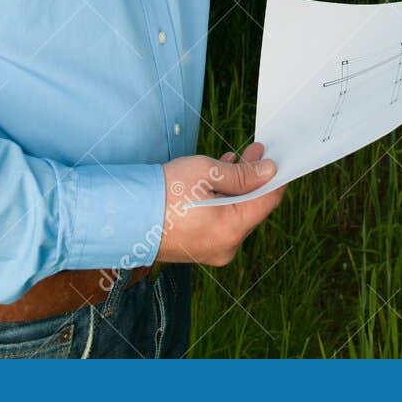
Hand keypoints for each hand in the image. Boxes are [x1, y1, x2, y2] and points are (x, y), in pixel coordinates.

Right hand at [155, 141, 284, 266]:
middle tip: (256, 150)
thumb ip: (241, 173)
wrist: (124, 216)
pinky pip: (219, 222)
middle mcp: (225, 246)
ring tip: (236, 158)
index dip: (276, 177)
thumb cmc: (163, 193)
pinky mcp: (198, 248)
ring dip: (237, 186)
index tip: (277, 157)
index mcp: (231, 230)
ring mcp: (211, 251)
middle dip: (254, 178)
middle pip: (252, 208)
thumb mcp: (205, 172)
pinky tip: (219, 178)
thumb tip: (268, 171)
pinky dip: (222, 200)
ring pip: (235, 214)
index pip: (268, 201)